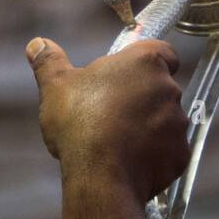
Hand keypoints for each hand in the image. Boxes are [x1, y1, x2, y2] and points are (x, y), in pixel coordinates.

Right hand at [25, 35, 189, 204]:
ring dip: (149, 127)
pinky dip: (154, 155)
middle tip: (112, 112)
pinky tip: (130, 162)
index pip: (164, 52)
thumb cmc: (80, 122)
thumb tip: (37, 44)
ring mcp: (179, 123)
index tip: (130, 74)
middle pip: (161, 88)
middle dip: (142, 98)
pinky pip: (169, 151)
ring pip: (166, 121)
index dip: (149, 62)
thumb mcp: (56, 86)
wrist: (100, 175)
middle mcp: (170, 88)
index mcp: (146, 62)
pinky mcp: (181, 154)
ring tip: (118, 141)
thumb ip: (50, 61)